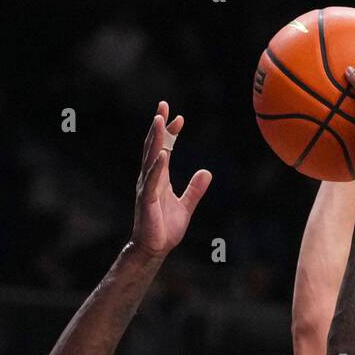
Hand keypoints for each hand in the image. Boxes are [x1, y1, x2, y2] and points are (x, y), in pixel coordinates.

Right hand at [128, 100, 212, 260]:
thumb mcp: (186, 206)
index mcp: (159, 178)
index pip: (164, 149)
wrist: (154, 248)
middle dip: (158, 126)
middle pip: (154, 147)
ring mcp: (147, 187)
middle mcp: (150, 178)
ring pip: (151, 158)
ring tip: (159, 121)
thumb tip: (206, 172)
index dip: (170, 133)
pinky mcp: (148, 200)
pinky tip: (163, 154)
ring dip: (155, 139)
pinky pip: (153, 180)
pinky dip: (158, 166)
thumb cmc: (165, 228)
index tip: (178, 117)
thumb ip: (195, 189)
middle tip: (163, 106)